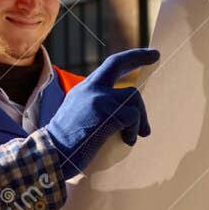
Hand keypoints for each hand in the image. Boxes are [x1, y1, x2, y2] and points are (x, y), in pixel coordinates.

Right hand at [44, 48, 158, 179]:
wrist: (52, 155)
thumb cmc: (66, 144)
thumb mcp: (77, 115)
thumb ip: (96, 106)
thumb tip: (123, 110)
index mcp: (83, 89)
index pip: (110, 65)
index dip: (131, 58)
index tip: (150, 54)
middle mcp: (90, 89)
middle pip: (120, 67)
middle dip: (139, 59)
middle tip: (155, 56)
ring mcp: (99, 100)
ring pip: (132, 97)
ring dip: (139, 118)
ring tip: (134, 135)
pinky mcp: (106, 114)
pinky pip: (133, 116)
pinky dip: (134, 130)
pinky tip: (127, 141)